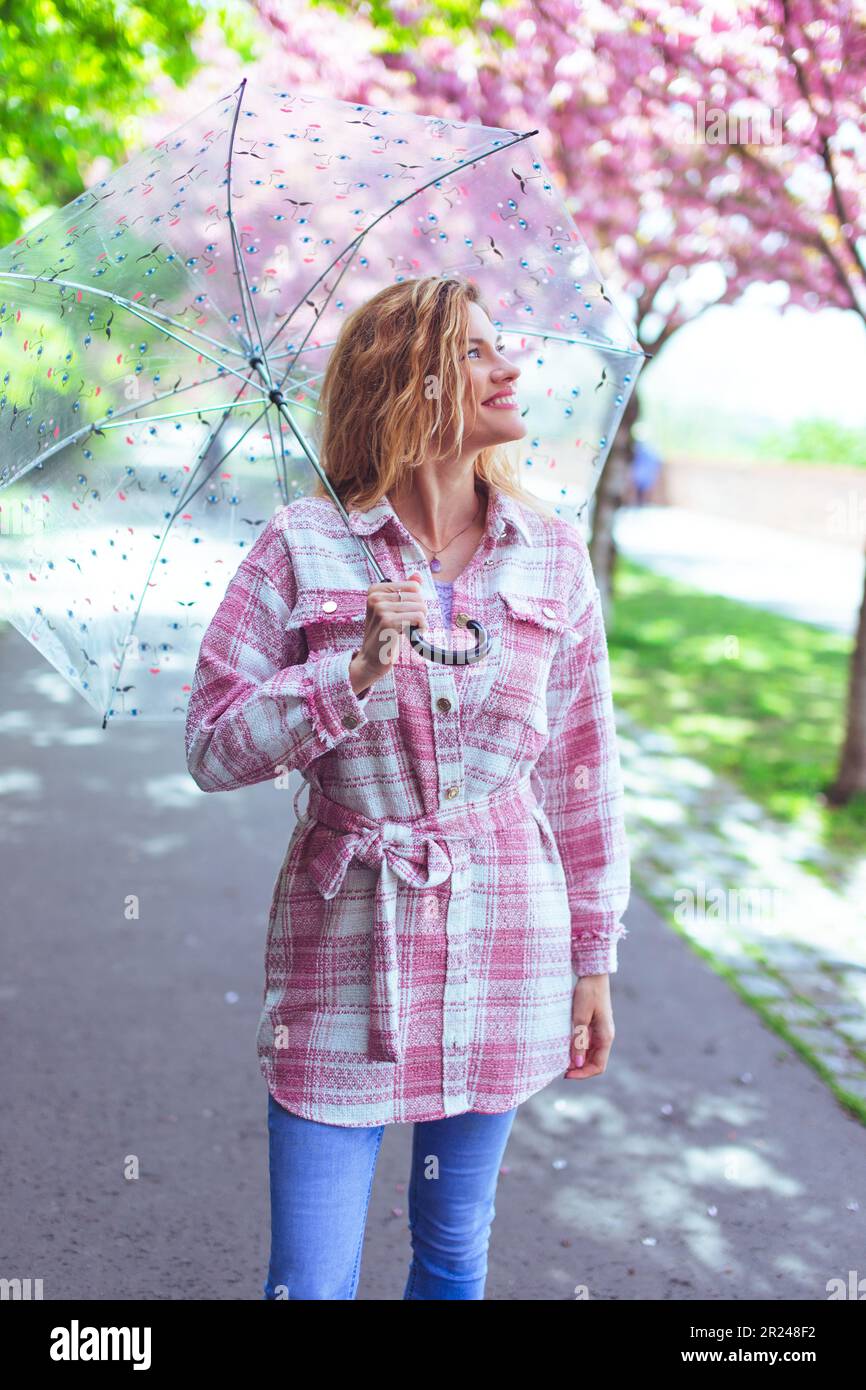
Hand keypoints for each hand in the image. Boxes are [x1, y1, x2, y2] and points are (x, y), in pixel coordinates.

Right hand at [350, 572, 427, 691]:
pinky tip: (412, 635)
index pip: (413, 586)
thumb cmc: (384, 633)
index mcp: (375, 590)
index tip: (408, 613)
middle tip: (411, 624)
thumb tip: (417, 575)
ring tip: (411, 630)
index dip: (416, 601)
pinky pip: (418, 618)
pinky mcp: (387, 622)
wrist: (371, 658)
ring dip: (421, 621)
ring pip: (420, 607)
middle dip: (420, 612)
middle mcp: (375, 597)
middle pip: (418, 596)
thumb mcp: (392, 609)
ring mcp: (380, 609)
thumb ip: (404, 591)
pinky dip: (420, 628)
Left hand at [564, 974, 613, 1079]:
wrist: (593, 974)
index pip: (598, 1066)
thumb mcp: (580, 1016)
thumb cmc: (588, 993)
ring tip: (561, 1058)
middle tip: (560, 1068)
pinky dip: (578, 1049)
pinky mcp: (594, 1026)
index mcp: (606, 1037)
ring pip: (590, 1054)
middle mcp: (605, 1037)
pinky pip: (587, 1044)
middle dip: (579, 1069)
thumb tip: (576, 1063)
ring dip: (578, 1059)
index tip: (566, 1074)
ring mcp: (600, 1032)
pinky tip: (565, 1046)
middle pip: (594, 1063)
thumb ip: (579, 1040)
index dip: (583, 1074)